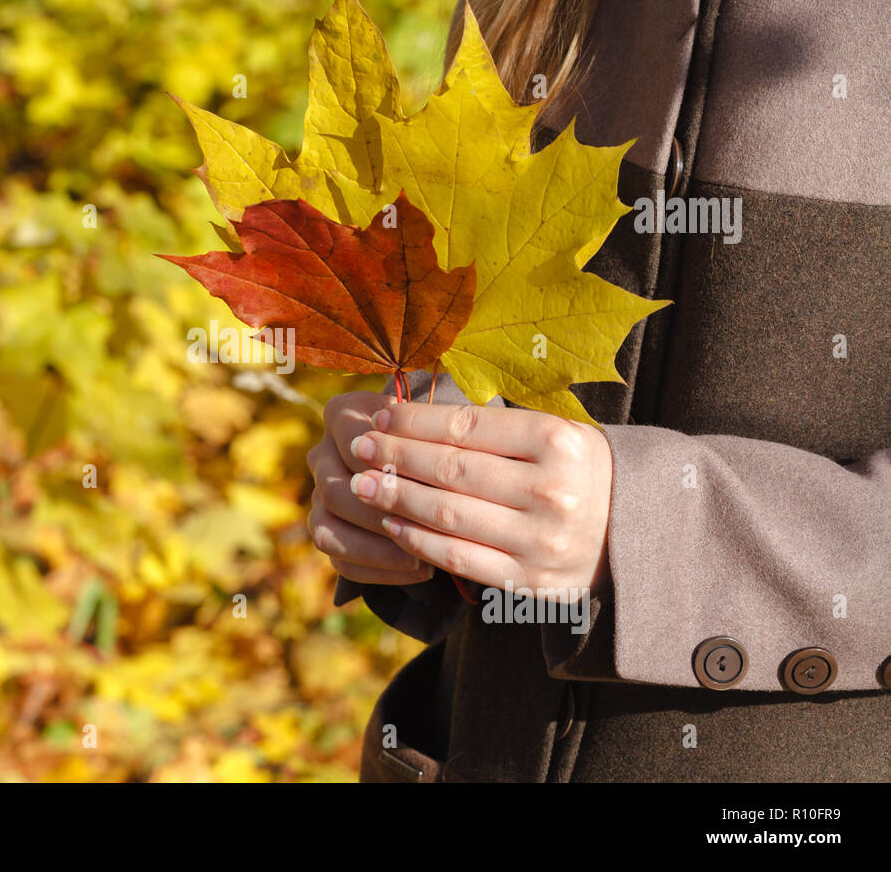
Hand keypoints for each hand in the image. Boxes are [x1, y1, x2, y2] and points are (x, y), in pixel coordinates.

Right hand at [306, 391, 436, 585]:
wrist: (436, 462)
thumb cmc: (442, 438)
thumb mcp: (440, 424)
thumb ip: (433, 435)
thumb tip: (439, 460)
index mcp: (343, 415)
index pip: (353, 440)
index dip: (388, 463)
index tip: (424, 480)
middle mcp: (322, 454)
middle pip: (334, 490)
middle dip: (379, 514)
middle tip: (420, 527)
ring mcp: (319, 497)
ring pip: (327, 530)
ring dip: (374, 548)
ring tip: (419, 558)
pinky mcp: (330, 533)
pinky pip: (341, 562)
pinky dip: (379, 570)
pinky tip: (417, 570)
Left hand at [344, 401, 612, 595]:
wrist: (636, 533)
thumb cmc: (577, 471)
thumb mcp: (555, 433)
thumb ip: (494, 426)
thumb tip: (413, 412)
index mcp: (558, 442)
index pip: (467, 428)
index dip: (414, 422)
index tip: (380, 416)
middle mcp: (552, 491)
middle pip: (451, 471)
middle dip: (396, 457)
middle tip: (358, 448)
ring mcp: (541, 541)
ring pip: (449, 516)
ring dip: (396, 499)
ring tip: (362, 485)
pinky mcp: (530, 581)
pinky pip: (459, 558)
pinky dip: (418, 540)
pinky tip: (392, 523)